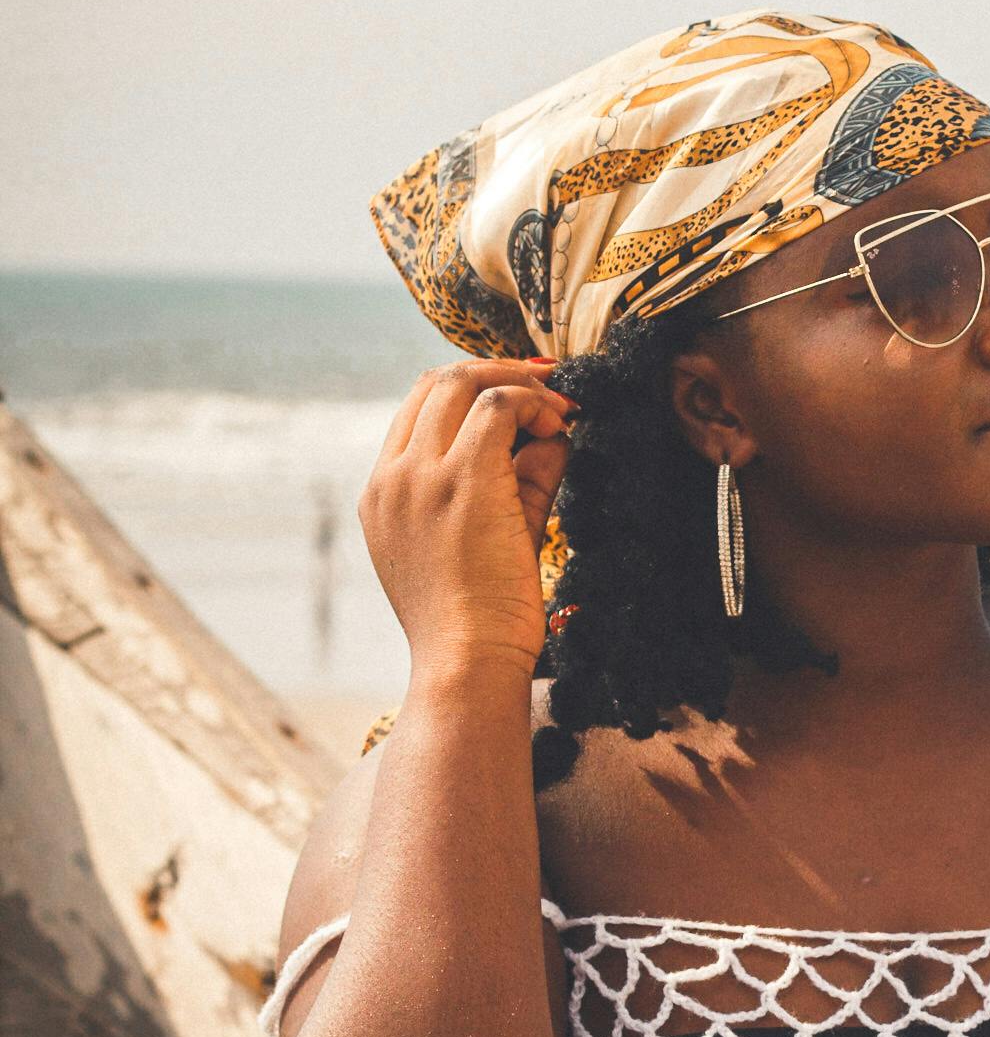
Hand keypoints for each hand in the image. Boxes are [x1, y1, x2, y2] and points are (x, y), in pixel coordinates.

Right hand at [360, 361, 573, 676]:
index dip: (470, 388)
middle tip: (547, 385)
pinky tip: (560, 428)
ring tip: (559, 411)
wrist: (467, 664)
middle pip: (436, 382)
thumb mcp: (488, 538)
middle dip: (496, 371)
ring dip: (520, 385)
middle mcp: (391, 478)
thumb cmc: (481, 621)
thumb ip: (515, 482)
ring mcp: (420, 477)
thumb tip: (552, 434)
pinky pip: (499, 406)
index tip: (518, 396)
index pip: (417, 409)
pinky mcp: (461, 480)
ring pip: (464, 383)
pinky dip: (535, 405)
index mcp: (381, 495)